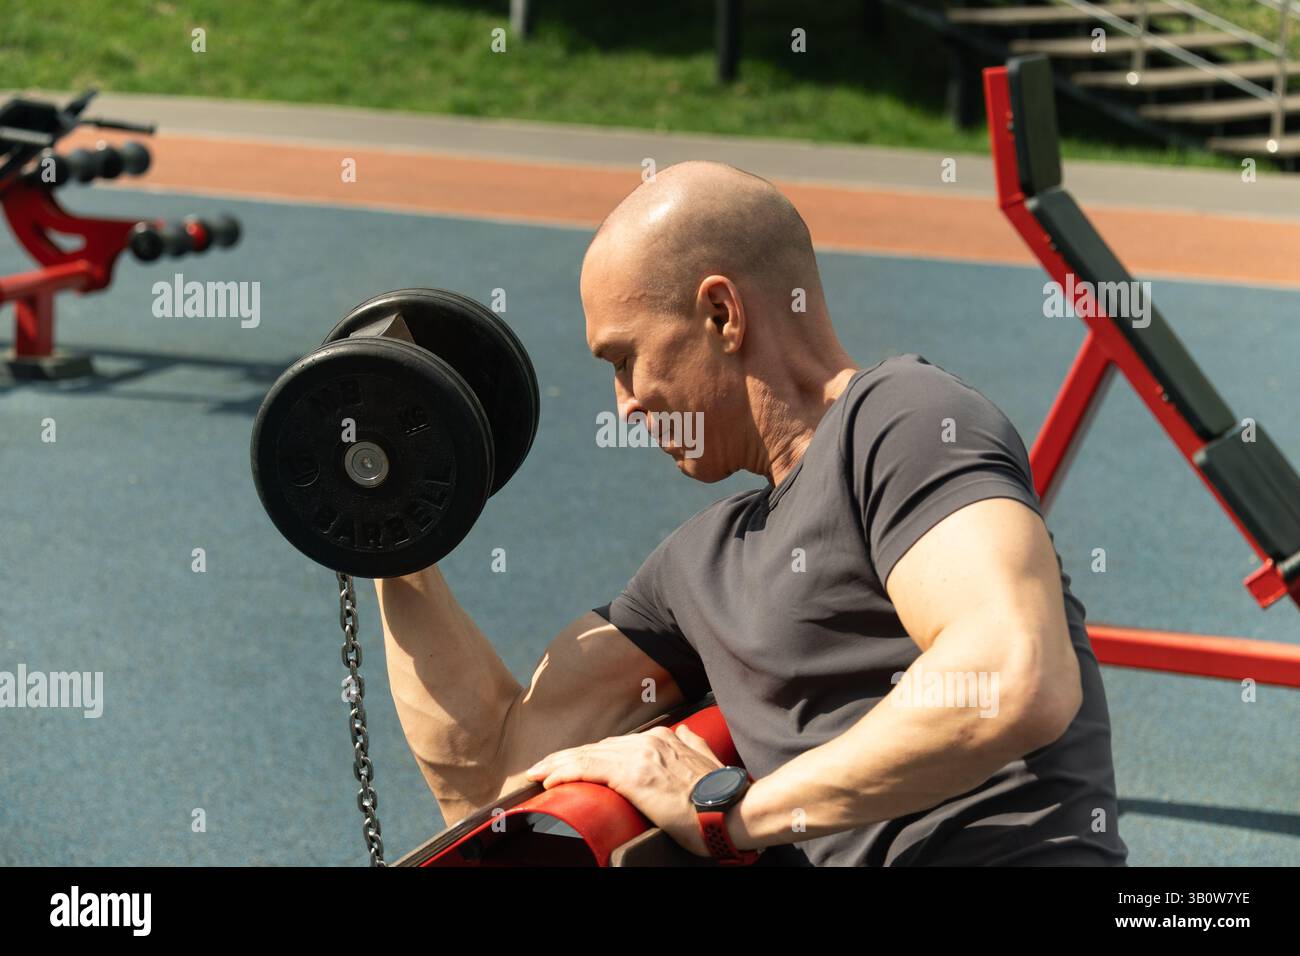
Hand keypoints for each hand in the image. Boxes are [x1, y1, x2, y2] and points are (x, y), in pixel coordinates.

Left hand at [525, 724, 726, 856]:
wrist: (734, 811)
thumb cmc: (722, 796)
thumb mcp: (707, 759)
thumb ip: (692, 744)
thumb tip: (683, 735)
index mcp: (664, 739)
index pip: (615, 746)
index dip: (588, 755)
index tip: (568, 763)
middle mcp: (649, 742)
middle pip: (596, 748)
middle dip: (566, 758)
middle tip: (540, 768)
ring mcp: (641, 757)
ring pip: (587, 757)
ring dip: (557, 764)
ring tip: (536, 773)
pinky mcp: (634, 776)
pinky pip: (589, 770)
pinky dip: (566, 772)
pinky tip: (549, 778)